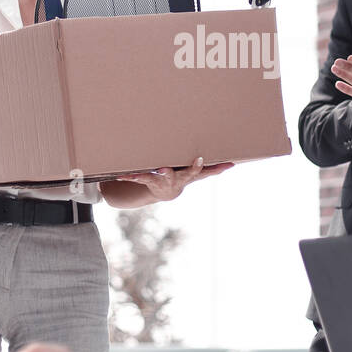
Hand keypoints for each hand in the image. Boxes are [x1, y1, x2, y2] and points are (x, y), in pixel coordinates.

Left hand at [114, 156, 233, 201]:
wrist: (166, 192)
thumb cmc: (184, 177)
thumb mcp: (199, 174)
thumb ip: (214, 169)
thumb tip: (234, 164)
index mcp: (185, 176)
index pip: (193, 171)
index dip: (196, 166)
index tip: (200, 158)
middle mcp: (171, 179)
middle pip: (170, 175)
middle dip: (167, 172)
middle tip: (163, 168)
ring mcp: (157, 180)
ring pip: (149, 178)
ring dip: (140, 177)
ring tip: (132, 175)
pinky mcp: (145, 179)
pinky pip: (135, 177)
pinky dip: (127, 176)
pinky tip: (117, 175)